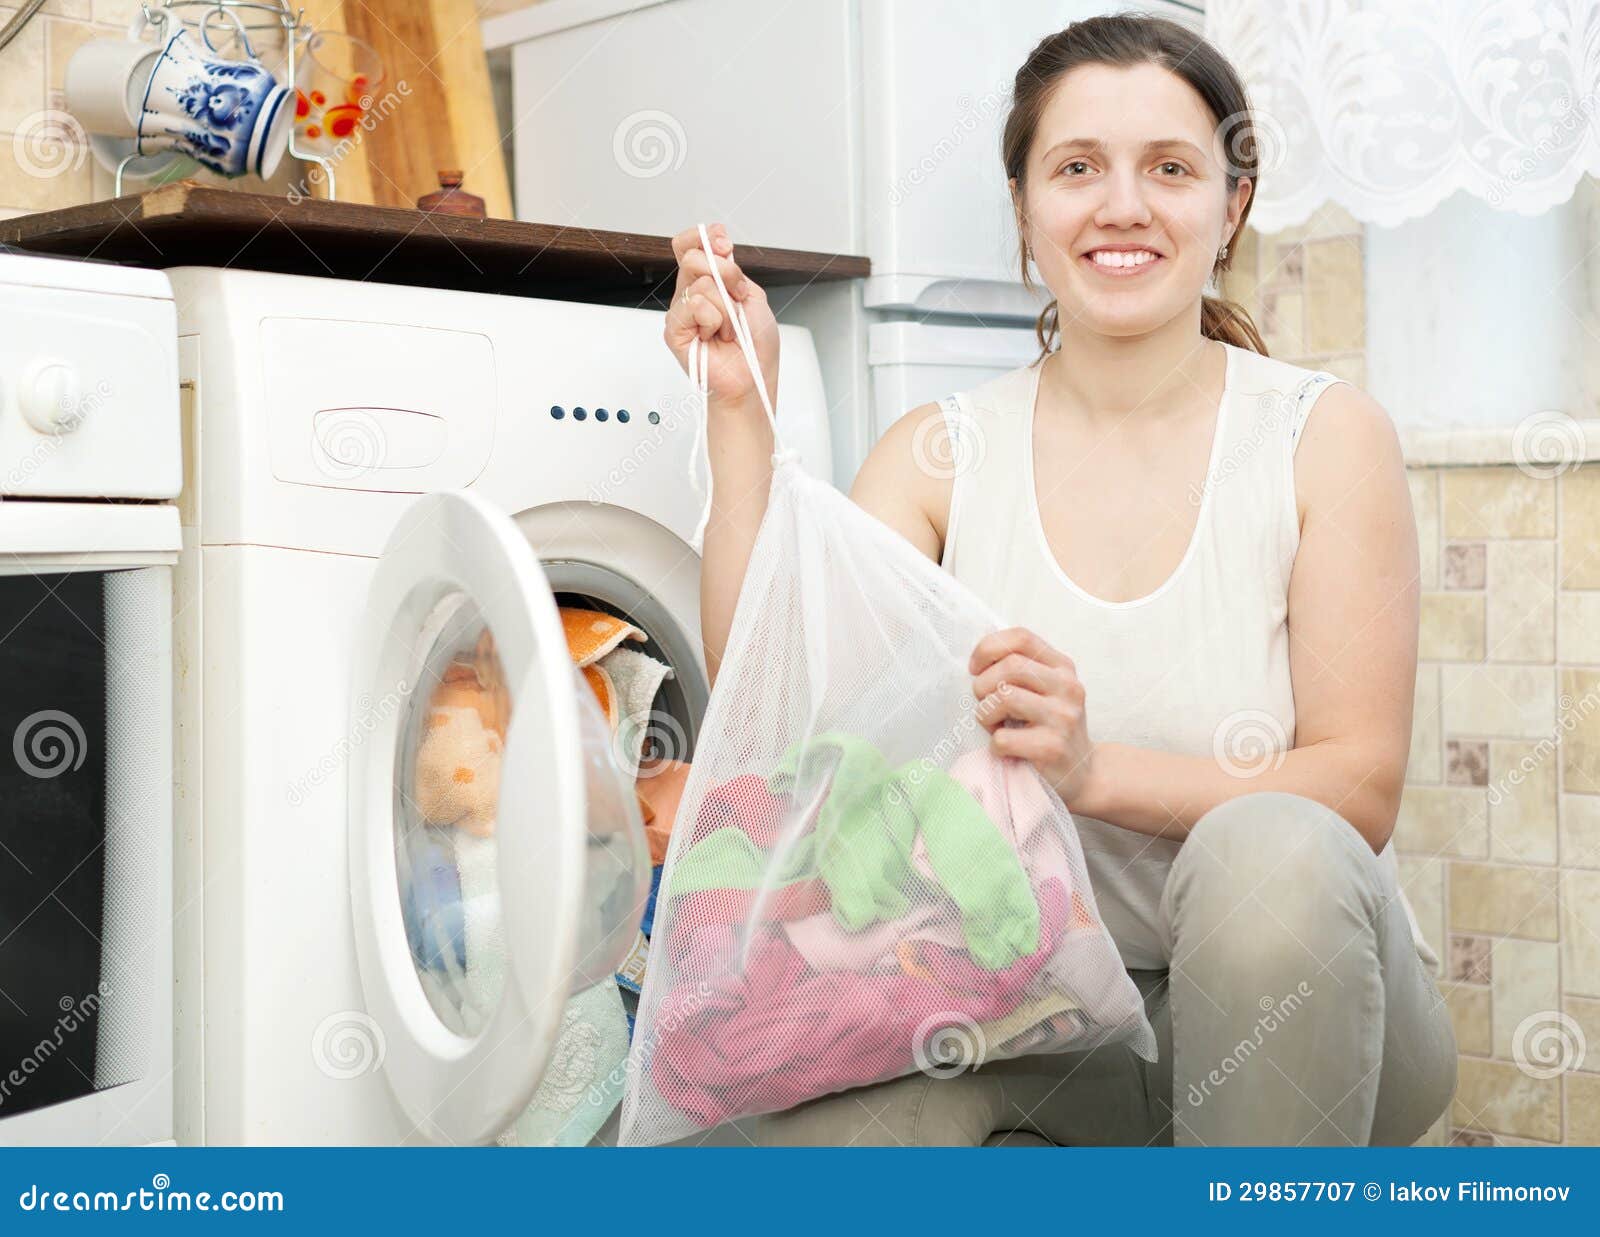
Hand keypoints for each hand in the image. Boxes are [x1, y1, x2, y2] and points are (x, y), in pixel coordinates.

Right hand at [664, 222, 779, 409]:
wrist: (753, 376)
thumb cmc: (755, 344)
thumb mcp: (753, 296)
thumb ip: (733, 272)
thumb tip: (717, 251)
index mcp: (708, 280)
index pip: (691, 244)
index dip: (706, 236)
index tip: (725, 245)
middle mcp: (691, 292)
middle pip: (693, 256)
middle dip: (726, 274)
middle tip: (737, 298)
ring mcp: (682, 311)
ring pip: (701, 284)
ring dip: (726, 309)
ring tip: (729, 329)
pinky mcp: (674, 330)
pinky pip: (694, 306)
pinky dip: (714, 321)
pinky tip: (715, 337)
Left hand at [969, 626, 1096, 808]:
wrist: (1083, 773)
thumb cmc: (1051, 728)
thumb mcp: (1045, 691)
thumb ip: (1021, 669)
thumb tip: (979, 655)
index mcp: (1063, 667)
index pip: (1021, 637)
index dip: (988, 648)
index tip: (975, 669)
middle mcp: (1067, 687)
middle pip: (1010, 666)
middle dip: (983, 685)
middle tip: (984, 704)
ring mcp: (1062, 717)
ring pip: (1003, 697)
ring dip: (986, 714)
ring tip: (995, 726)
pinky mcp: (1052, 748)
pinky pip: (1003, 738)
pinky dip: (994, 745)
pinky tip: (1006, 749)